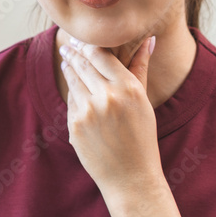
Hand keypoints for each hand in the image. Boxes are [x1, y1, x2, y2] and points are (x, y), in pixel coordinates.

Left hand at [59, 34, 161, 197]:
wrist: (131, 177)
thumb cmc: (142, 137)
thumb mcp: (144, 101)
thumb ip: (140, 68)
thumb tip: (148, 40)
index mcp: (127, 88)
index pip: (101, 54)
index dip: (89, 45)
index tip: (82, 40)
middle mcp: (106, 97)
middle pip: (83, 64)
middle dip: (74, 53)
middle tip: (68, 46)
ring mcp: (87, 111)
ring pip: (73, 81)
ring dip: (69, 69)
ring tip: (68, 62)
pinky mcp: (74, 125)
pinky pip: (71, 102)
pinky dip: (73, 95)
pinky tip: (76, 91)